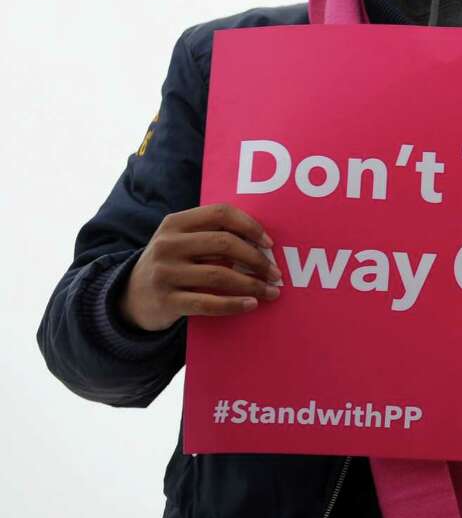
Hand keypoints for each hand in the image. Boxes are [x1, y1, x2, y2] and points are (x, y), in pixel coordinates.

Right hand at [120, 203, 280, 331]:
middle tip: (276, 273)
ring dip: (252, 284)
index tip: (269, 244)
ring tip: (271, 291)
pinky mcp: (166, 301)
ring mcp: (165, 273)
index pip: (220, 213)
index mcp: (175, 222)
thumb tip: (262, 243)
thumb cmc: (171, 264)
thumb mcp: (181, 241)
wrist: (129, 298)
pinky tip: (251, 304)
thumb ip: (211, 234)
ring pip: (220, 275)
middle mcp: (167, 244)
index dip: (250, 226)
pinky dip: (233, 304)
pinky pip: (207, 303)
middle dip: (256, 259)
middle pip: (224, 244)